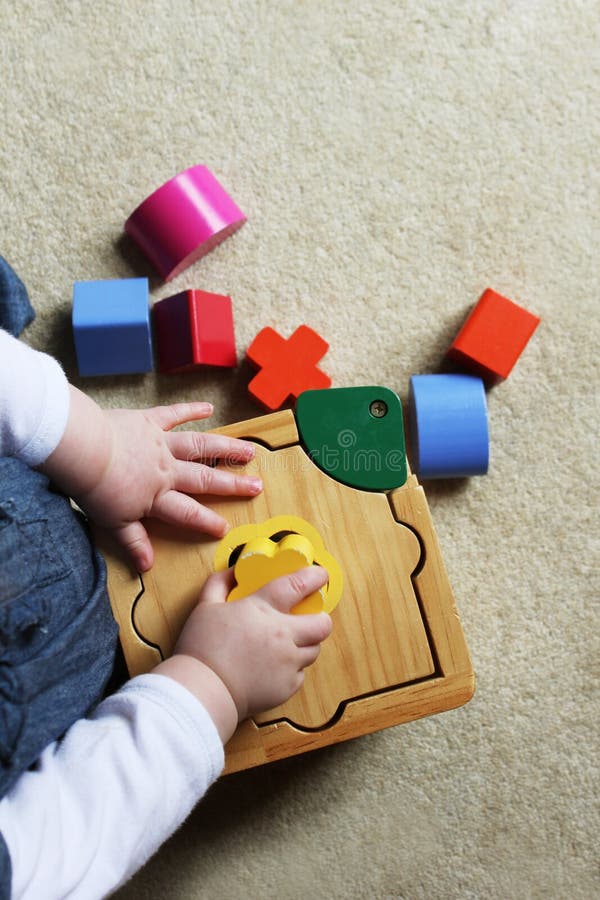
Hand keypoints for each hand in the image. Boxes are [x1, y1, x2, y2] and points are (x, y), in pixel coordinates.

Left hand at [41, 387, 261, 570]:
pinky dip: (191, 410)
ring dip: (226, 449)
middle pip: (204, 479)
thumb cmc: (94, 488)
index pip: (188, 512)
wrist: (84, 450)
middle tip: (257, 486)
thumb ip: (134, 542)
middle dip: (232, 485)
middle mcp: (167, 470)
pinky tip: (209, 408)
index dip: (207, 521)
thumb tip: (147, 566)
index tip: (225, 527)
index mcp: (157, 496)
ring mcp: (161, 444)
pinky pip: (173, 415)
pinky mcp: (149, 422)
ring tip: (249, 451)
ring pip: (201, 447)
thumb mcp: (113, 523)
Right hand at [155, 566, 332, 741]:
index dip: (314, 577)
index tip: (319, 575)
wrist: (203, 691)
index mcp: (262, 610)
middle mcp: (282, 635)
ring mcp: (288, 662)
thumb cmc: (202, 649)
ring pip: (314, 650)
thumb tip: (233, 571)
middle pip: (322, 624)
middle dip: (321, 619)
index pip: (298, 585)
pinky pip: (300, 674)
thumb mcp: (205, 606)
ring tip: (288, 645)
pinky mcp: (288, 686)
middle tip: (311, 619)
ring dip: (306, 645)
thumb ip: (220, 583)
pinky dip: (291, 670)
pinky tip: (273, 668)